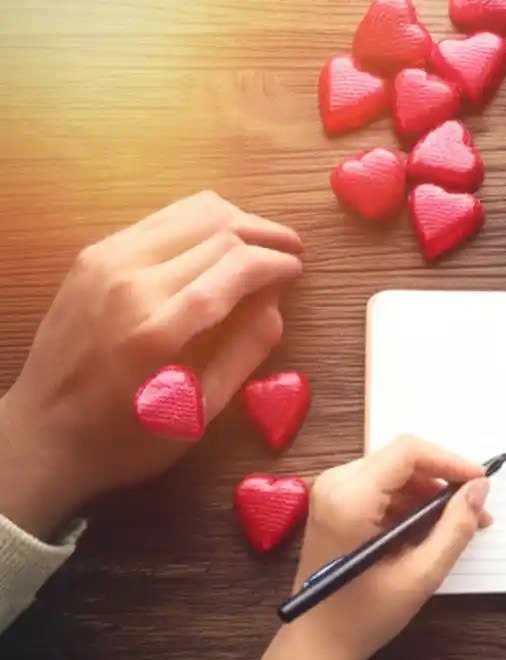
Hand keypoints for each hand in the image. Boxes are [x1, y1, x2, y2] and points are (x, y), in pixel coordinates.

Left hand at [0, 191, 302, 538]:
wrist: (42, 434)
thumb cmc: (126, 438)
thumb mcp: (199, 412)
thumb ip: (244, 352)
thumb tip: (275, 302)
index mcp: (158, 328)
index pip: (236, 267)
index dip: (277, 262)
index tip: (298, 270)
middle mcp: (130, 282)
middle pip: (218, 229)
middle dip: (265, 235)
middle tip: (292, 251)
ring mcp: (106, 262)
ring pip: (190, 211)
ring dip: (235, 220)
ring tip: (261, 240)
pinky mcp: (92, 256)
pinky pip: (159, 220)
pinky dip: (198, 223)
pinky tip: (216, 243)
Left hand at [285, 436, 492, 659]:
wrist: (316, 643)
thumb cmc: (362, 616)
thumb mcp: (419, 575)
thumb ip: (454, 528)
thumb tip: (479, 489)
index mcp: (349, 499)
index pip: (408, 452)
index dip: (450, 461)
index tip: (479, 481)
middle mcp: (334, 485)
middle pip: (401, 460)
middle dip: (443, 480)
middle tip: (475, 509)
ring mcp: (331, 493)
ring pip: (394, 473)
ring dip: (429, 494)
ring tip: (458, 525)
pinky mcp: (334, 504)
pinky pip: (382, 488)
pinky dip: (410, 504)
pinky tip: (430, 530)